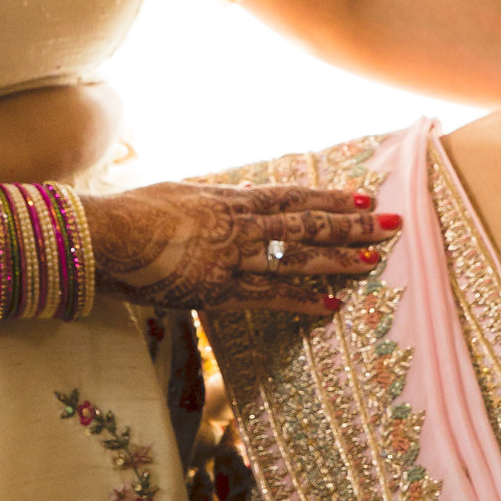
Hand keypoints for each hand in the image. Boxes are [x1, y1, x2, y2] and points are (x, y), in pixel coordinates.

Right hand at [83, 180, 400, 315]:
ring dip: (340, 260)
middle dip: (353, 226)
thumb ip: (211, 200)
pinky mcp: (221, 291)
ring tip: (375, 261)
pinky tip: (334, 305)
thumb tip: (233, 194)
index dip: (331, 200)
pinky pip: (272, 297)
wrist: (107, 239)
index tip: (363, 199)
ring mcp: (234, 259)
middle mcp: (241, 227)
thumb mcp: (179, 196)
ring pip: (299, 259)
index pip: (292, 197)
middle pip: (308, 225)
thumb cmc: (132, 214)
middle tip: (393, 225)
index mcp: (230, 200)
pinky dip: (304, 301)